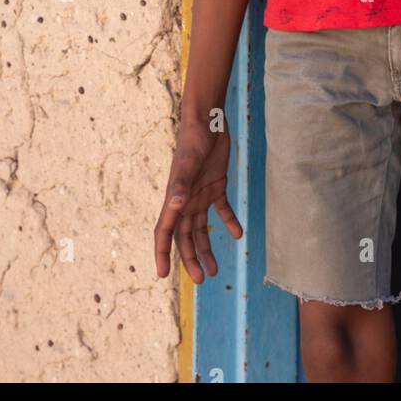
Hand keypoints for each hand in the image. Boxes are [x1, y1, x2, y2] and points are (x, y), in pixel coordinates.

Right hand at [154, 116, 242, 283]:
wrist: (209, 120)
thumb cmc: (194, 140)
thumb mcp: (189, 163)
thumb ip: (182, 184)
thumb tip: (174, 206)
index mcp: (174, 199)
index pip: (164, 232)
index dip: (162, 253)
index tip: (162, 274)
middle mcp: (185, 200)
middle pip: (185, 237)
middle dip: (191, 259)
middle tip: (203, 279)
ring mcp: (200, 194)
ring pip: (201, 228)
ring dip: (207, 248)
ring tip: (217, 269)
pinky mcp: (216, 185)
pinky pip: (221, 209)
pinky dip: (229, 221)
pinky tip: (239, 233)